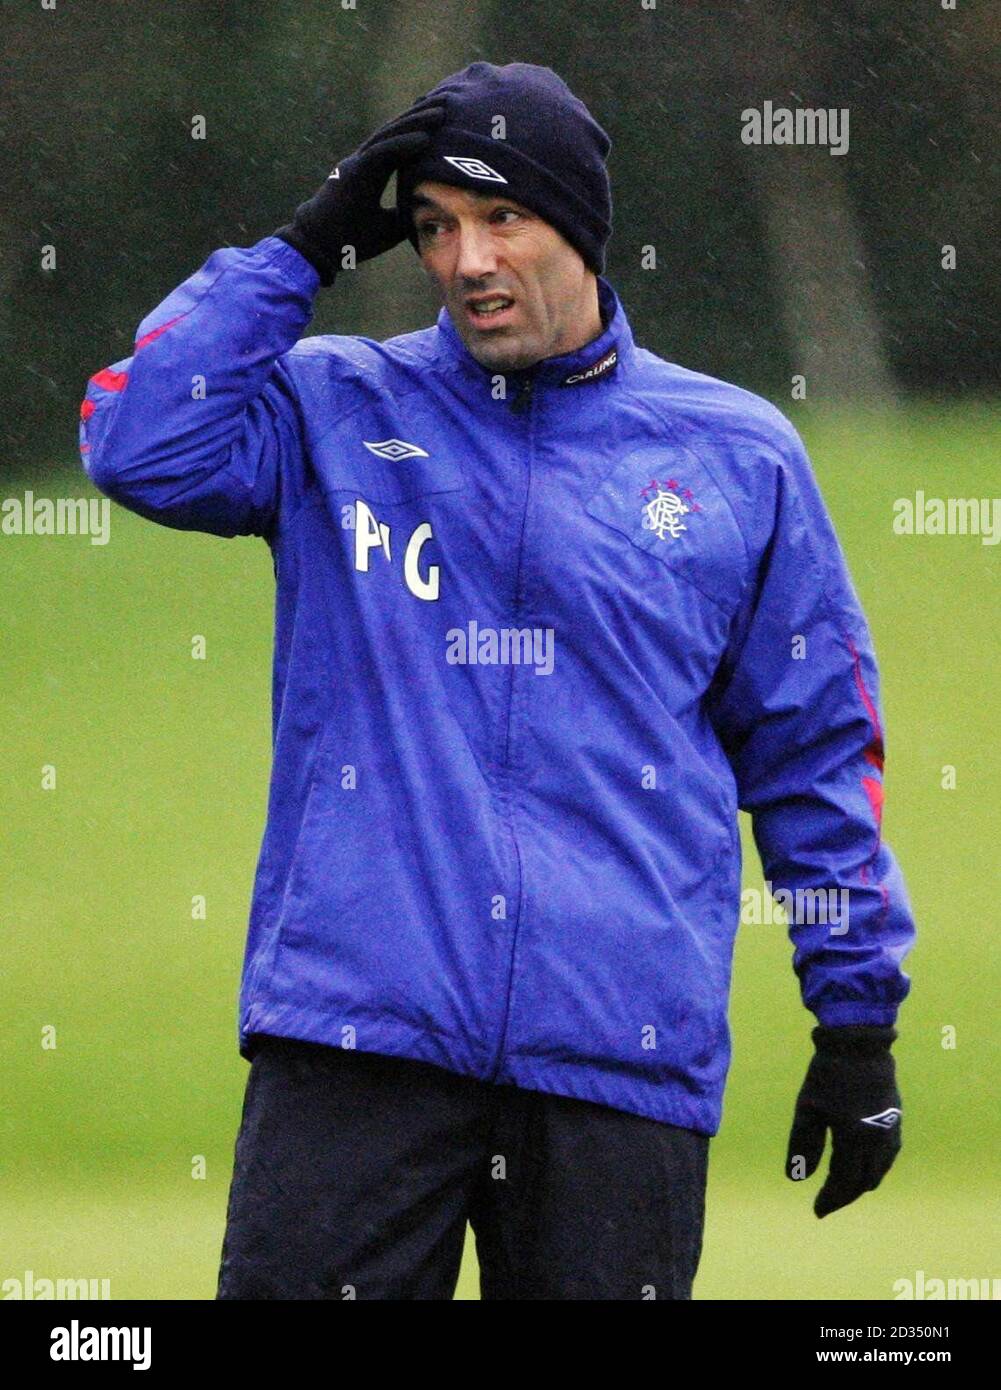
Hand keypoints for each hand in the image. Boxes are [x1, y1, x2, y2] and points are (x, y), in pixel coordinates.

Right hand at [274, 97, 444, 284]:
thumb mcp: (389, 227)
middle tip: (447, 100)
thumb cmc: (351, 239)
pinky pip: (382, 153)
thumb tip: (431, 213)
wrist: (321, 248)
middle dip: (421, 115)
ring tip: (440, 111)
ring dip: (416, 122)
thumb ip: (406, 212)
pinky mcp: (354, 172)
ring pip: (390, 135)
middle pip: (397, 131)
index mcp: (372, 171)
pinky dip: (403, 144)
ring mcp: (358, 164)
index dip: (421, 128)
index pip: (400, 143)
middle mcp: (365, 161)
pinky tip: (425, 137)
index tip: (444, 118)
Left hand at [785, 1024, 901, 1217]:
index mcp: (855, 1140)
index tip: (817, 1211)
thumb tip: (796, 1178)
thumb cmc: (827, 1074)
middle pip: (864, 1181)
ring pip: (880, 1169)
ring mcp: (891, 1128)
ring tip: (845, 1188)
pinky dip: (877, 1167)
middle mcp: (878, 1140)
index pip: (843, 1181)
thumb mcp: (808, 1109)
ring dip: (863, 1183)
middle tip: (828, 1203)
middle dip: (846, 1195)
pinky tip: (867, 1164)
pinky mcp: (895, 1117)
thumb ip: (803, 1145)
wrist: (859, 1043)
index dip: (830, 1199)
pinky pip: (889, 1154)